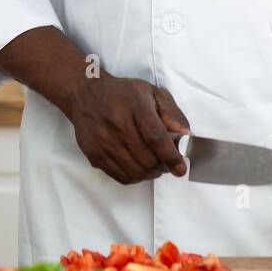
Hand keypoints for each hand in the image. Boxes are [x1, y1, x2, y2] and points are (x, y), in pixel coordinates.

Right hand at [65, 73, 190, 184]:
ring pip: (134, 171)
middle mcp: (117, 124)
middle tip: (168, 164)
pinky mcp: (94, 153)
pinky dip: (135, 177)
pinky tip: (139, 168)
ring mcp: (103, 141)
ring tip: (155, 166)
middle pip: (146, 158)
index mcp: (135, 106)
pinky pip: (120, 176)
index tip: (180, 168)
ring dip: (150, 174)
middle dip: (162, 166)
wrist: (85, 93)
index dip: (171, 156)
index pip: (155, 137)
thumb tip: (186, 137)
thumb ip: (172, 114)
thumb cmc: (123, 93)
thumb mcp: (152, 93)